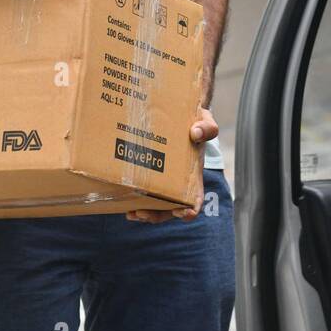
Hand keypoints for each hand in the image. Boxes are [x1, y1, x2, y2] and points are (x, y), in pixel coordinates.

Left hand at [126, 107, 216, 223]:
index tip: (182, 213)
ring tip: (130, 213)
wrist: (179, 115)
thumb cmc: (195, 122)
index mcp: (194, 174)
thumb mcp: (205, 121)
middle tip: (142, 213)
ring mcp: (164, 181)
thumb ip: (207, 127)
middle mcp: (179, 183)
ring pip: (156, 205)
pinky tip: (122, 200)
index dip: (191, 209)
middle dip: (157, 215)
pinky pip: (143, 193)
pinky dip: (135, 200)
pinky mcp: (149, 175)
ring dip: (144, 213)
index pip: (196, 198)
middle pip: (171, 208)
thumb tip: (196, 134)